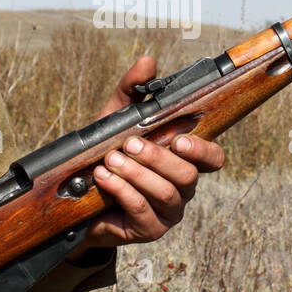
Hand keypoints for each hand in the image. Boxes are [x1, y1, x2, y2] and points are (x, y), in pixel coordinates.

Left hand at [70, 56, 225, 259]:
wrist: (78, 200)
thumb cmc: (106, 155)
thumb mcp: (116, 119)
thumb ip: (132, 90)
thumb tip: (148, 62)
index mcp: (182, 161)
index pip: (213, 159)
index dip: (204, 151)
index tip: (181, 140)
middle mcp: (182, 188)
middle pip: (187, 175)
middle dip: (157, 158)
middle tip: (130, 145)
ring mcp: (168, 212)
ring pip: (166, 193)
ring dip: (136, 174)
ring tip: (110, 160)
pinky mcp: (149, 229)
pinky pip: (143, 211)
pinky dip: (123, 191)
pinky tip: (104, 178)